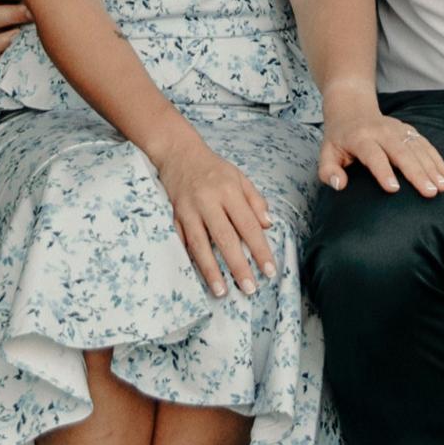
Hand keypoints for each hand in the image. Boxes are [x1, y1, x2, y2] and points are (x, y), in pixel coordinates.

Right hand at [151, 139, 275, 297]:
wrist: (179, 153)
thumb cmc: (214, 169)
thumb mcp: (240, 178)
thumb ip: (255, 202)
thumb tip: (268, 226)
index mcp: (229, 192)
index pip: (248, 226)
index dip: (259, 250)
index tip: (269, 270)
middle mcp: (208, 201)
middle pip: (225, 238)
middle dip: (238, 266)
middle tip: (249, 289)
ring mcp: (188, 210)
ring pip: (200, 244)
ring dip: (211, 270)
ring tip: (221, 291)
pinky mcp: (174, 216)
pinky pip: (181, 241)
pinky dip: (190, 259)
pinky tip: (198, 276)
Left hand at [317, 111, 443, 196]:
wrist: (352, 108)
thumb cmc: (339, 139)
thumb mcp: (326, 153)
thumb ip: (328, 171)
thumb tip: (340, 185)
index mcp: (360, 138)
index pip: (373, 155)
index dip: (382, 171)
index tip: (393, 189)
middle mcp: (382, 132)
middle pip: (401, 152)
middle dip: (417, 173)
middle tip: (430, 192)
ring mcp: (398, 129)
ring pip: (418, 148)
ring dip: (432, 167)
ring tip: (443, 187)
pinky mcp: (408, 130)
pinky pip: (426, 144)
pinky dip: (438, 159)